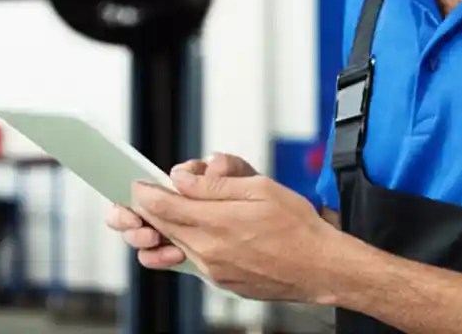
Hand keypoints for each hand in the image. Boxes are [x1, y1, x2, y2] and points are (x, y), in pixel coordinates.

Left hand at [129, 162, 340, 304]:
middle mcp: (209, 251)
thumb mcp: (259, 188)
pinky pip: (194, 259)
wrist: (322, 267)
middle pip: (163, 226)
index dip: (145, 193)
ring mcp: (214, 270)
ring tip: (179, 209)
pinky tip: (202, 230)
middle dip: (152, 208)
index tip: (139, 184)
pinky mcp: (222, 282)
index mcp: (216, 223)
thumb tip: (180, 178)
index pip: (162, 207)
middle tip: (150, 193)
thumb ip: (214, 183)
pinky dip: (189, 242)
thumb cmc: (298, 226)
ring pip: (176, 243)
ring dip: (170, 225)